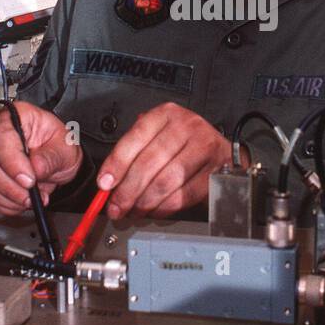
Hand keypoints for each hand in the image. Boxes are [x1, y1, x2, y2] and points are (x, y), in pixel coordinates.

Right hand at [0, 102, 82, 216]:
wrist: (55, 158)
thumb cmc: (57, 145)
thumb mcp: (64, 147)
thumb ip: (50, 157)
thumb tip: (36, 169)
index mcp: (15, 115)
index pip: (0, 136)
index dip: (12, 162)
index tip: (29, 180)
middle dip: (10, 185)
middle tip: (30, 196)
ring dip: (6, 197)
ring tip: (28, 201)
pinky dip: (2, 203)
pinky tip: (18, 203)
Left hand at [96, 102, 232, 219]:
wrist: (220, 153)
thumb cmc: (183, 144)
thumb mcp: (157, 135)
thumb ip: (132, 152)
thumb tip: (108, 182)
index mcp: (166, 114)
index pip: (136, 137)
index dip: (117, 164)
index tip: (105, 184)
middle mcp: (187, 126)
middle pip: (150, 162)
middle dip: (128, 190)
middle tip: (117, 206)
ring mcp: (204, 148)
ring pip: (166, 181)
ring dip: (145, 202)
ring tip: (134, 210)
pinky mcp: (215, 171)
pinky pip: (184, 195)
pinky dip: (164, 208)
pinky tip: (154, 210)